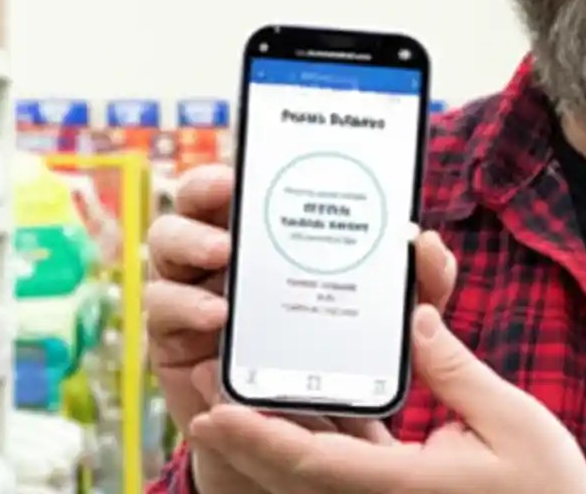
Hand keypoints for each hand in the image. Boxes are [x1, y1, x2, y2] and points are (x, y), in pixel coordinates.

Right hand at [144, 163, 458, 493]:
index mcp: (268, 233)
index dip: (237, 166)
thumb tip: (425, 241)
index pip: (241, 183)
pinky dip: (185, 305)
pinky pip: (161, 309)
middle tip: (227, 196)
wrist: (306, 422)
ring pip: (164, 246)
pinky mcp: (175, 336)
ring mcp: (193, 289)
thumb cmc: (344, 352)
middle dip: (202, 190)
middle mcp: (222, 253)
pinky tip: (219, 314)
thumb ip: (421, 281)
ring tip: (224, 253)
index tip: (247, 164)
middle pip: (192, 202)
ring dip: (189, 242)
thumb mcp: (393, 314)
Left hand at [187, 304, 585, 493]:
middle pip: (292, 477)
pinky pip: (338, 475)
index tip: (213, 413)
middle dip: (240, 442)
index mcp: (404, 485)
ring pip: (307, 480)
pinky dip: (305, 448)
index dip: (257, 440)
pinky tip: (292, 415)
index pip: (313, 464)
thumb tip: (413, 319)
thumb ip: (455, 370)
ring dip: (263, 444)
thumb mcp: (511, 419)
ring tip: (226, 400)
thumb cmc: (548, 482)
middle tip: (200, 394)